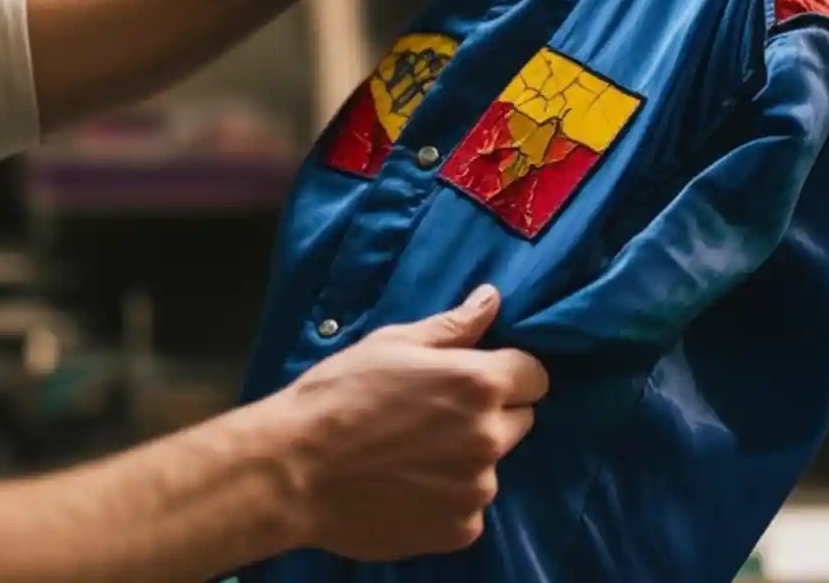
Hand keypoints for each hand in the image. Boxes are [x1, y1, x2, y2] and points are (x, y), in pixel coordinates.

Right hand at [270, 286, 548, 560]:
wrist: (294, 470)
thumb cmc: (338, 395)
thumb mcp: (392, 344)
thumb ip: (453, 326)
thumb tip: (491, 299)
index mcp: (479, 384)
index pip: (534, 375)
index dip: (508, 373)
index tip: (473, 379)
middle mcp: (490, 437)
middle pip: (519, 420)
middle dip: (490, 415)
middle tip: (434, 417)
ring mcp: (477, 489)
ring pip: (490, 466)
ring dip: (466, 460)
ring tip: (410, 457)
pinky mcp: (460, 530)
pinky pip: (469, 507)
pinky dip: (447, 500)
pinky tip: (405, 489)